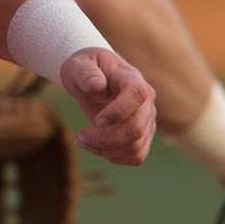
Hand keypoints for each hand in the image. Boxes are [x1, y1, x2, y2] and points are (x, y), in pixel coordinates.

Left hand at [59, 47, 156, 165]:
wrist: (93, 78)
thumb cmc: (85, 69)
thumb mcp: (77, 66)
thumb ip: (85, 73)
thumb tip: (96, 85)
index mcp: (131, 78)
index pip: (137, 95)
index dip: (119, 112)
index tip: (97, 120)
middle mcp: (146, 100)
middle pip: (136, 128)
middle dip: (105, 138)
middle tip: (80, 136)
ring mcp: (147, 119)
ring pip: (136, 147)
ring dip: (106, 150)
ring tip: (83, 140)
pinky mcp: (143, 135)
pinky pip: (136, 156)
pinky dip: (114, 157)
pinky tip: (95, 147)